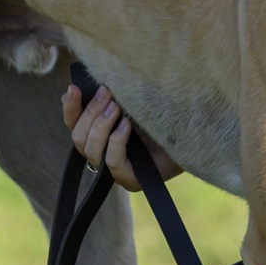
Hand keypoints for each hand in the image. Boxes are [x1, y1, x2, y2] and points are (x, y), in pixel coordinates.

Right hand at [61, 82, 181, 191]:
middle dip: (90, 113)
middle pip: (78, 137)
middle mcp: (103, 154)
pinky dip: (116, 141)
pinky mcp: (130, 180)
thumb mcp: (135, 101)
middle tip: (108, 93)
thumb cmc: (165, 115)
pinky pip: (112, 162)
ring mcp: (115, 170)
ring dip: (101, 125)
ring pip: (91, 150)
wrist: (195, 133)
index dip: (70, 108)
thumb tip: (94, 83)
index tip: (73, 89)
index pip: (74, 125)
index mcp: (100, 135)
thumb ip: (113, 96)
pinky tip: (127, 126)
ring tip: (118, 108)